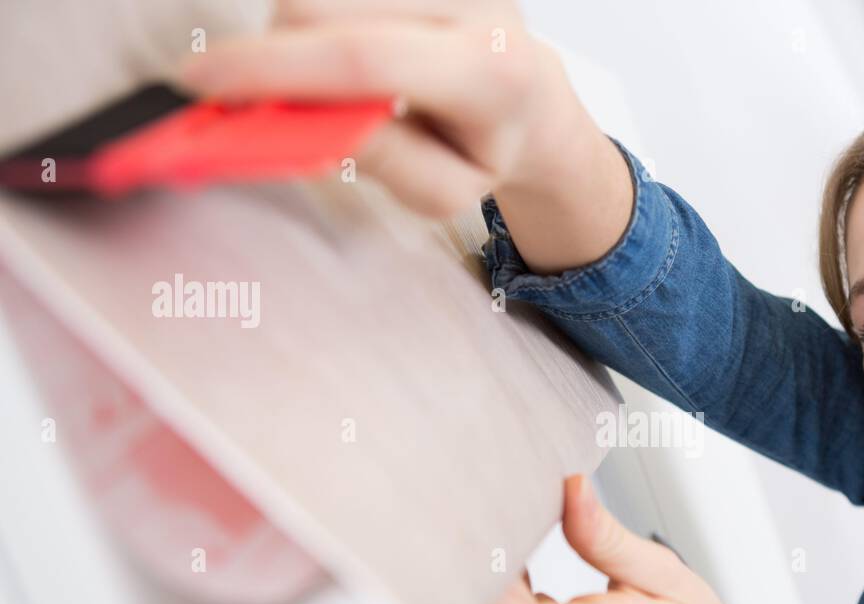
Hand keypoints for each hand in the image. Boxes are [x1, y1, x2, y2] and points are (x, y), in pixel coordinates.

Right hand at [174, 0, 586, 217]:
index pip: (366, 60)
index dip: (275, 69)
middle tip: (290, 105)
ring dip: (300, 37)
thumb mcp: (443, 191)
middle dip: (276, 59)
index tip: (202, 82)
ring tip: (344, 77)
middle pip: (324, 10)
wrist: (527, 98)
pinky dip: (318, 16)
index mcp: (491, 75)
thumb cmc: (479, 148)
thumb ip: (379, 160)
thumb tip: (301, 118)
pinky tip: (350, 41)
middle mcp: (477, 4)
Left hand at [482, 474, 742, 603]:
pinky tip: (498, 538)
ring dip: (476, 564)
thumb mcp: (669, 578)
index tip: (482, 528)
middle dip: (472, 557)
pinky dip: (488, 576)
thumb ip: (610, 539)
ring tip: (483, 507)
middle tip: (475, 496)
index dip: (492, 582)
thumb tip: (571, 490)